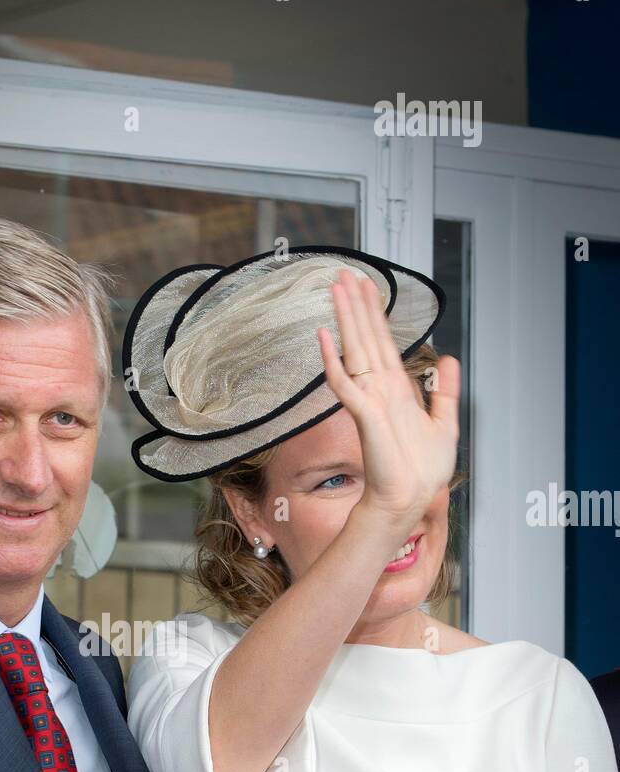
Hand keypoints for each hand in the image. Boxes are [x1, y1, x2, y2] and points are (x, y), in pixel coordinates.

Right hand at [317, 269, 459, 534]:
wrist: (410, 497)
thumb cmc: (422, 469)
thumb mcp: (446, 422)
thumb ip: (444, 389)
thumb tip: (447, 358)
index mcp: (397, 389)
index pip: (383, 342)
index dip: (375, 313)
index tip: (367, 287)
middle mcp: (381, 389)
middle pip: (366, 338)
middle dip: (356, 304)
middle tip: (344, 274)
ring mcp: (370, 400)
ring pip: (356, 350)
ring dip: (346, 318)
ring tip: (336, 289)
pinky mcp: (365, 416)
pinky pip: (345, 384)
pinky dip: (333, 362)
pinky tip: (324, 339)